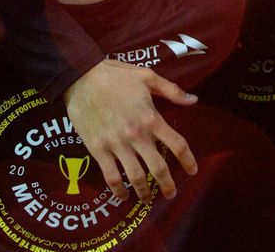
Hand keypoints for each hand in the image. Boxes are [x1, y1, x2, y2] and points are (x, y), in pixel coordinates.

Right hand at [64, 60, 198, 202]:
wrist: (81, 78)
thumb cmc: (116, 75)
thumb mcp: (148, 76)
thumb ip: (172, 91)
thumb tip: (193, 100)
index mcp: (151, 118)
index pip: (177, 144)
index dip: (188, 160)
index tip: (193, 171)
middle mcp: (136, 135)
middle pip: (157, 167)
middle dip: (167, 184)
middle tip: (171, 194)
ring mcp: (116, 144)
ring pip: (135, 176)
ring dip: (144, 192)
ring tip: (148, 200)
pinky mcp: (97, 149)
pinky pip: (110, 176)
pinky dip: (117, 190)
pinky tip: (122, 196)